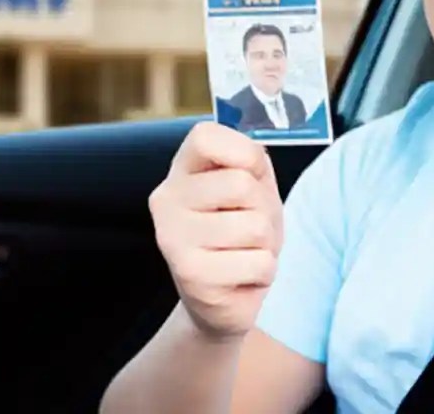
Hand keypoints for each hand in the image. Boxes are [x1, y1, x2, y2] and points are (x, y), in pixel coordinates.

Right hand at [148, 122, 283, 340]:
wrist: (222, 297)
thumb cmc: (240, 231)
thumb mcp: (252, 187)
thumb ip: (251, 162)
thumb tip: (253, 155)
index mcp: (181, 170)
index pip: (205, 136)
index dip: (243, 152)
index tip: (248, 175)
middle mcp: (167, 200)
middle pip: (242, 185)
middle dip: (264, 210)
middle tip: (251, 227)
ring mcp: (173, 239)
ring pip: (255, 227)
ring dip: (267, 244)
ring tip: (246, 252)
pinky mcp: (191, 277)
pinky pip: (259, 263)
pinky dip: (264, 272)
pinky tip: (241, 276)